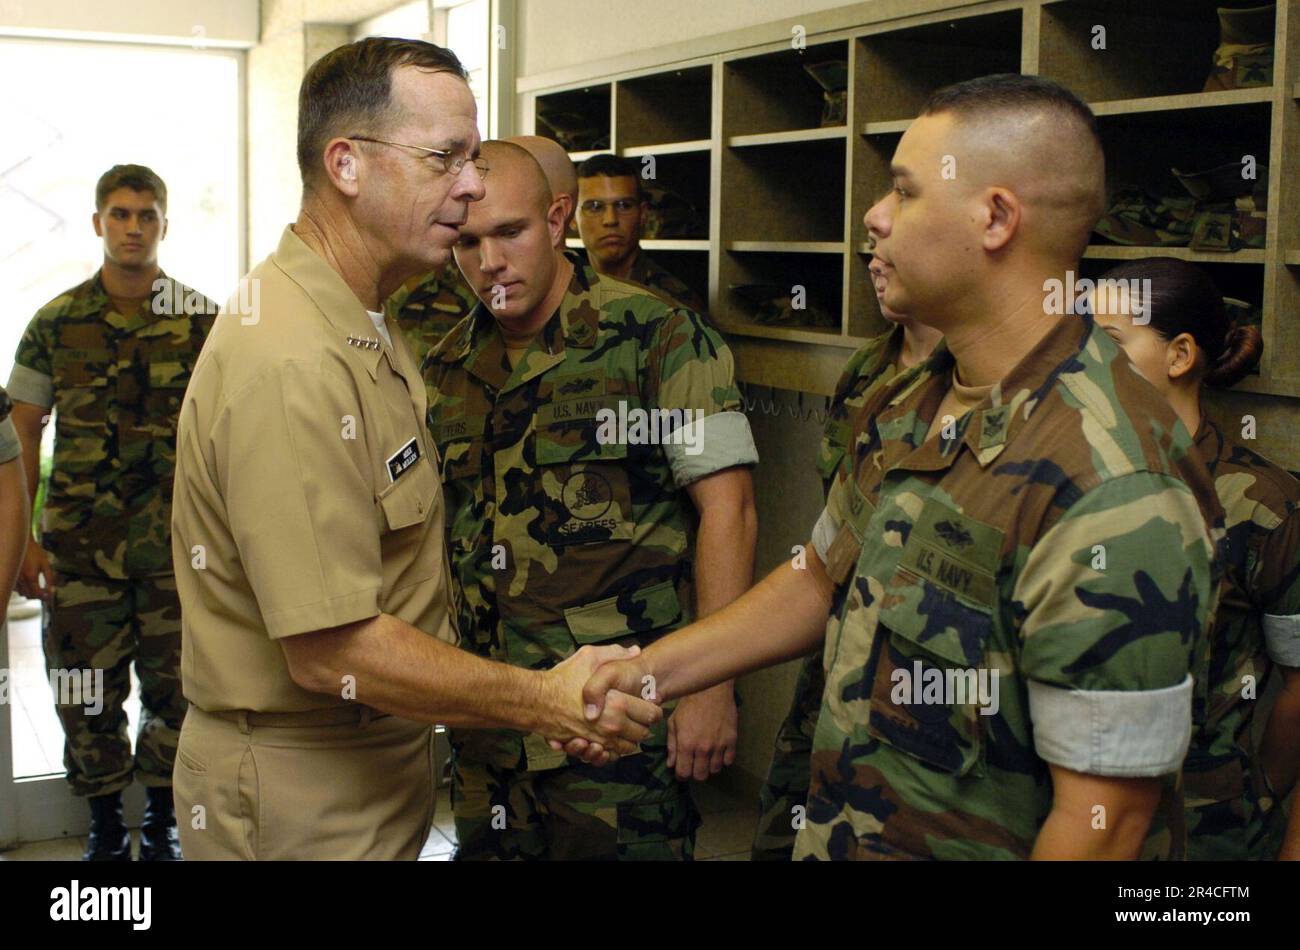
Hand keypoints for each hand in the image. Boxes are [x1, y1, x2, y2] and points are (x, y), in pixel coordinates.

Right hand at [16, 539, 54, 601]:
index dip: (44, 597)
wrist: (22, 544)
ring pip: (22, 593)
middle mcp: (21, 580)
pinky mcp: (12, 577)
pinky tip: (29, 585)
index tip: (49, 596)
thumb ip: (49, 578)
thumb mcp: (45, 564)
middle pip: (29, 596)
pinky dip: (23, 590)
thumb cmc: (35, 552)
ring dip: (30, 594)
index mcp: (31, 577)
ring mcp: (15, 578)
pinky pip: (17, 589)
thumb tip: (52, 590)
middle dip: (38, 596)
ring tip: (38, 588)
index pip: (37, 594)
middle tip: (45, 592)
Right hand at [538, 644, 662, 766]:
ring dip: (628, 740)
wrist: (536, 701)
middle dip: (642, 726)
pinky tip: (607, 739)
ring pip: (628, 749)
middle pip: (643, 734)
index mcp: (619, 704)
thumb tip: (636, 651)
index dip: (653, 710)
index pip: (652, 715)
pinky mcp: (587, 748)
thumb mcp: (590, 657)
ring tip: (622, 728)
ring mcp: (600, 740)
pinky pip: (608, 757)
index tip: (647, 704)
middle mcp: (612, 726)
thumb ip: (615, 653)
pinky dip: (611, 752)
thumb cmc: (563, 678)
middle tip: (636, 716)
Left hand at [667, 684, 736, 780]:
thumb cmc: (688, 705)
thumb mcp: (674, 722)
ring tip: (706, 758)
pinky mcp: (732, 740)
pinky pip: (729, 761)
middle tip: (694, 765)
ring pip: (715, 770)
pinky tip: (718, 752)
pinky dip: (723, 759)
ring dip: (709, 767)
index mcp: (686, 745)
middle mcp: (703, 749)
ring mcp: (719, 746)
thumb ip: (672, 745)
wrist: (711, 690)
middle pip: (701, 776)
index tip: (681, 771)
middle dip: (695, 773)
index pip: (684, 773)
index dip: (681, 775)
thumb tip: (671, 764)